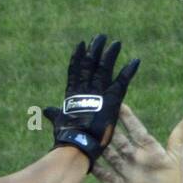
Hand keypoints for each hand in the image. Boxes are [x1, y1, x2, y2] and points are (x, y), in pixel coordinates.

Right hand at [43, 34, 139, 169]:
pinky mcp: (112, 100)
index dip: (78, 58)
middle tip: (100, 38)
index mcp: (72, 95)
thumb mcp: (59, 123)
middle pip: (90, 65)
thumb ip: (55, 115)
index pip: (75, 72)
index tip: (81, 45)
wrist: (78, 145)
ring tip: (115, 43)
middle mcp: (85, 90)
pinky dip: (129, 71)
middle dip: (95, 50)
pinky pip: (122, 82)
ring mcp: (98, 93)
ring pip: (104, 69)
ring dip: (110, 54)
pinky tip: (136, 61)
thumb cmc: (66, 139)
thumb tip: (46, 110)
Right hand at [93, 105, 182, 182]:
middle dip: (109, 129)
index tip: (119, 104)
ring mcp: (128, 173)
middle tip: (97, 116)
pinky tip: (87, 161)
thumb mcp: (178, 158)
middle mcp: (136, 159)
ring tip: (88, 135)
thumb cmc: (179, 182)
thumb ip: (178, 138)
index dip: (128, 118)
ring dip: (100, 146)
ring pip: (110, 156)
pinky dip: (97, 170)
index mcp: (149, 149)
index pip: (136, 130)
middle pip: (119, 141)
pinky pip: (107, 177)